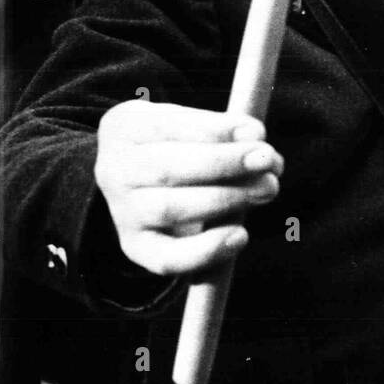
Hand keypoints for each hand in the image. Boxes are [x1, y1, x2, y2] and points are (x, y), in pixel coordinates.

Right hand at [94, 101, 283, 275]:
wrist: (138, 183)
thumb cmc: (175, 147)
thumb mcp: (188, 124)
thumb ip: (219, 128)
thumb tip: (254, 135)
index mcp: (125, 128)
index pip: (169, 126)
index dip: (216, 130)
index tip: (257, 132)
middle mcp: (114, 170)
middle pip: (168, 169)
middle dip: (225, 164)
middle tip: (269, 161)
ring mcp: (123, 213)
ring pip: (170, 209)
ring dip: (226, 199)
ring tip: (266, 188)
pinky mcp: (137, 247)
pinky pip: (168, 258)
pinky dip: (207, 250)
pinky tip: (240, 234)